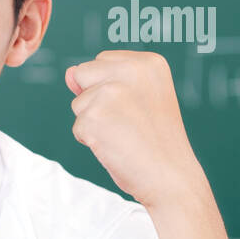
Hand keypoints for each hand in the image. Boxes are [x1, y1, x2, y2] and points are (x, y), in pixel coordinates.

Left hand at [65, 50, 205, 209]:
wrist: (171, 177)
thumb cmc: (157, 140)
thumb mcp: (141, 98)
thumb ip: (104, 79)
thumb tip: (68, 74)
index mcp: (148, 62)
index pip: (101, 61)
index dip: (109, 87)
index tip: (136, 106)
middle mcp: (130, 71)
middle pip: (83, 74)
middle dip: (95, 99)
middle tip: (128, 121)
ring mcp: (110, 93)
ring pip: (78, 103)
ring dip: (94, 122)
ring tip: (124, 134)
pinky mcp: (93, 117)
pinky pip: (77, 127)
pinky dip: (91, 140)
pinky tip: (116, 146)